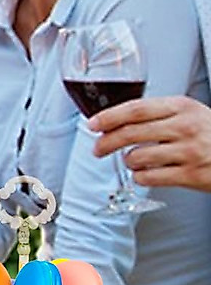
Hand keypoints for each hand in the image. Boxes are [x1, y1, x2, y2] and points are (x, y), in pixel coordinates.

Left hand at [89, 95, 210, 191]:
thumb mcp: (190, 113)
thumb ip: (159, 114)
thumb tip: (116, 121)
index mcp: (182, 107)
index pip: (136, 109)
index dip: (109, 117)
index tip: (93, 124)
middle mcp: (185, 127)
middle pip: (131, 133)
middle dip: (106, 142)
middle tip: (97, 149)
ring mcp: (189, 152)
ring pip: (137, 157)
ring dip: (128, 161)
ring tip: (134, 160)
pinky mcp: (191, 175)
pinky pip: (149, 178)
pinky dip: (141, 177)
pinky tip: (146, 174)